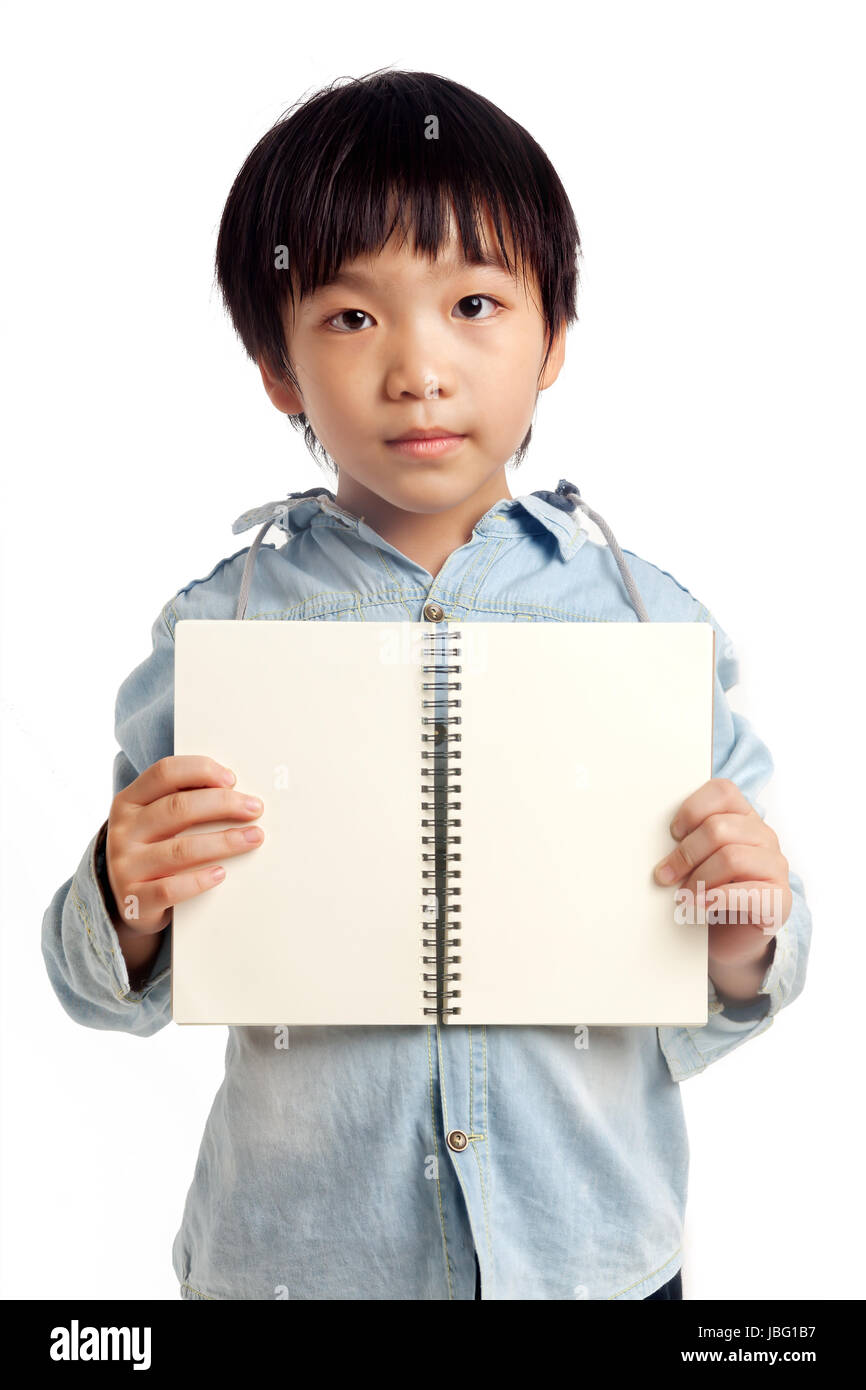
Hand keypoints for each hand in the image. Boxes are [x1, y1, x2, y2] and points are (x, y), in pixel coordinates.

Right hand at [105, 755, 265, 936]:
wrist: (125, 902)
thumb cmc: (152, 850)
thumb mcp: (155, 820)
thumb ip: (181, 802)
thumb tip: (236, 792)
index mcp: (128, 802)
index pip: (164, 773)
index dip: (201, 770)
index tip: (232, 779)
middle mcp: (122, 831)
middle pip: (177, 808)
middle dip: (223, 804)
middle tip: (254, 808)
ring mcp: (125, 866)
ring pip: (180, 850)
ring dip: (224, 842)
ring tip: (252, 838)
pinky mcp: (133, 900)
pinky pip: (170, 889)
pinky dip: (199, 880)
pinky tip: (221, 873)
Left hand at [653, 777, 790, 975]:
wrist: (730, 939)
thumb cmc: (708, 892)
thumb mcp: (696, 861)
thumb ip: (685, 842)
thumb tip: (653, 842)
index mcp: (744, 818)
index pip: (723, 792)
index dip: (692, 809)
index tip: (673, 834)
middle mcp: (764, 837)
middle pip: (720, 828)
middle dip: (685, 853)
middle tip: (664, 875)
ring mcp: (776, 867)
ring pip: (732, 857)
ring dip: (699, 878)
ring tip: (683, 896)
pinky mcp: (780, 899)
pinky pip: (750, 892)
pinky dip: (719, 898)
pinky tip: (702, 904)